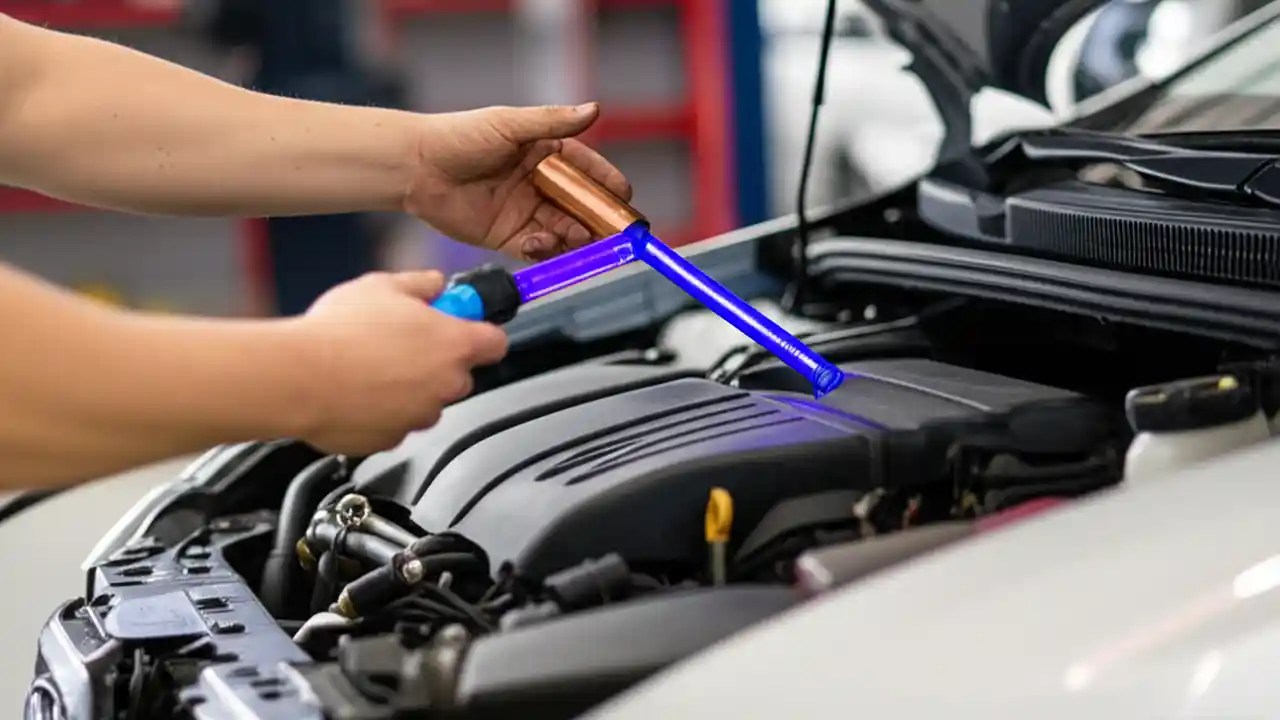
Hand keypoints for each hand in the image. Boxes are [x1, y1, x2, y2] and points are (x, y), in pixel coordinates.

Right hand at [291, 271, 507, 454]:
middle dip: (436, 362)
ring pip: (425, 402)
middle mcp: (445, 385)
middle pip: (458, 375)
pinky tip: (354, 392)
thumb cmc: (341, 330)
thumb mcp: (383, 285)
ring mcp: (419, 417)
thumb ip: (420, 283)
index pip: (495, 342)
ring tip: (369, 368)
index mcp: (454, 345)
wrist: (299, 378)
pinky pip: (394, 424)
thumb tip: (435, 283)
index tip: (462, 326)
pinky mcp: (391, 440)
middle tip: (401, 343)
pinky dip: (380, 412)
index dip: (480, 333)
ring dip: (408, 389)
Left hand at [407, 103, 632, 260]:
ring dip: (576, 237)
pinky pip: (537, 249)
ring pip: (564, 230)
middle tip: (616, 232)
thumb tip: (594, 110)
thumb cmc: (460, 136)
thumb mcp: (509, 124)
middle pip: (581, 206)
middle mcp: (541, 185)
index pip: (587, 171)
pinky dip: (546, 249)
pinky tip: (542, 242)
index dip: (607, 184)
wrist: (417, 167)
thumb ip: (552, 122)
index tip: (625, 196)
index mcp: (546, 154)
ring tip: (580, 239)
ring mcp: (527, 212)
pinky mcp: (509, 237)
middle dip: (599, 219)